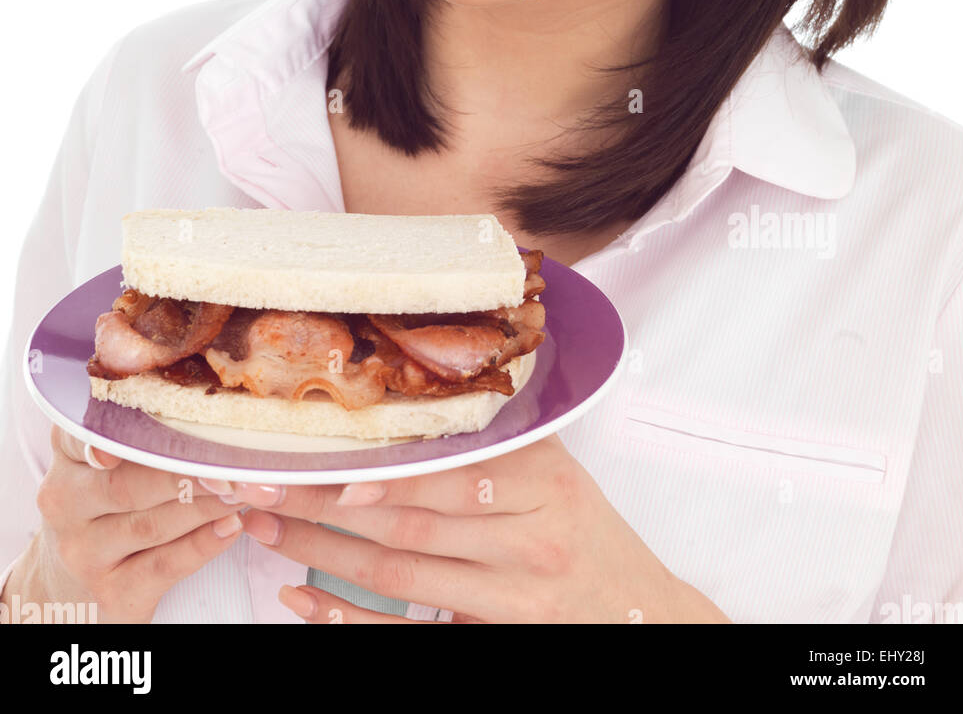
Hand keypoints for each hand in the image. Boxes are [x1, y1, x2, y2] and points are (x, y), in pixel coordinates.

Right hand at [8, 426, 247, 623]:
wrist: (80, 579)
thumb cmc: (112, 501)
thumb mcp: (111, 460)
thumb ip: (139, 426)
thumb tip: (208, 393)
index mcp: (68, 458)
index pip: (86, 433)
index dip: (116, 429)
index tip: (156, 417)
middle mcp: (66, 504)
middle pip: (128, 483)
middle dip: (187, 470)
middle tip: (233, 459)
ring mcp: (84, 552)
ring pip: (151, 524)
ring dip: (205, 504)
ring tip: (244, 488)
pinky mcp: (110, 592)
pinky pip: (162, 566)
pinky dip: (202, 545)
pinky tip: (231, 526)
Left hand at [232, 433, 730, 623]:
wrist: (640, 615)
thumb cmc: (587, 531)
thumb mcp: (559, 471)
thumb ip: (502, 436)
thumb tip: (424, 385)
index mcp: (544, 483)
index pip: (451, 473)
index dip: (386, 473)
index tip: (324, 461)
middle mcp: (528, 540)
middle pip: (411, 523)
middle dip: (325, 502)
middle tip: (258, 483)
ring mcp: (508, 599)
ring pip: (398, 574)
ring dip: (318, 551)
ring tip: (261, 524)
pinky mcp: (487, 640)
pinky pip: (407, 634)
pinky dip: (347, 618)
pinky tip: (300, 598)